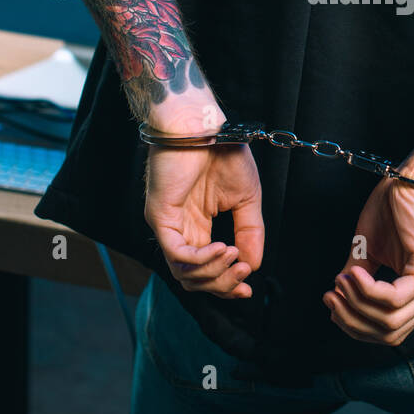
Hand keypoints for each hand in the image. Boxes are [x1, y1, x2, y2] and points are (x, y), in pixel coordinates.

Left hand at [143, 105, 264, 298]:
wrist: (205, 126)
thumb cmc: (223, 153)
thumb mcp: (247, 199)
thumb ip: (250, 232)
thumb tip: (253, 265)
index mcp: (197, 227)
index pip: (206, 270)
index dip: (227, 285)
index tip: (248, 287)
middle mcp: (180, 230)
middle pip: (194, 279)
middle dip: (223, 283)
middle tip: (244, 273)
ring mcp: (168, 225)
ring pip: (184, 273)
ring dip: (213, 273)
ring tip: (234, 256)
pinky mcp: (160, 217)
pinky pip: (177, 253)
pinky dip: (201, 258)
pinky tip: (222, 248)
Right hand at [324, 126, 413, 344]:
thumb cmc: (399, 203)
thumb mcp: (371, 246)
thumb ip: (360, 276)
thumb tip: (337, 297)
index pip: (390, 331)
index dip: (356, 324)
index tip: (332, 302)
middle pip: (389, 334)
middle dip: (352, 319)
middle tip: (331, 296)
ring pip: (389, 321)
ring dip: (356, 303)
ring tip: (343, 279)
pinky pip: (392, 300)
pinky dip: (366, 291)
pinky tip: (354, 274)